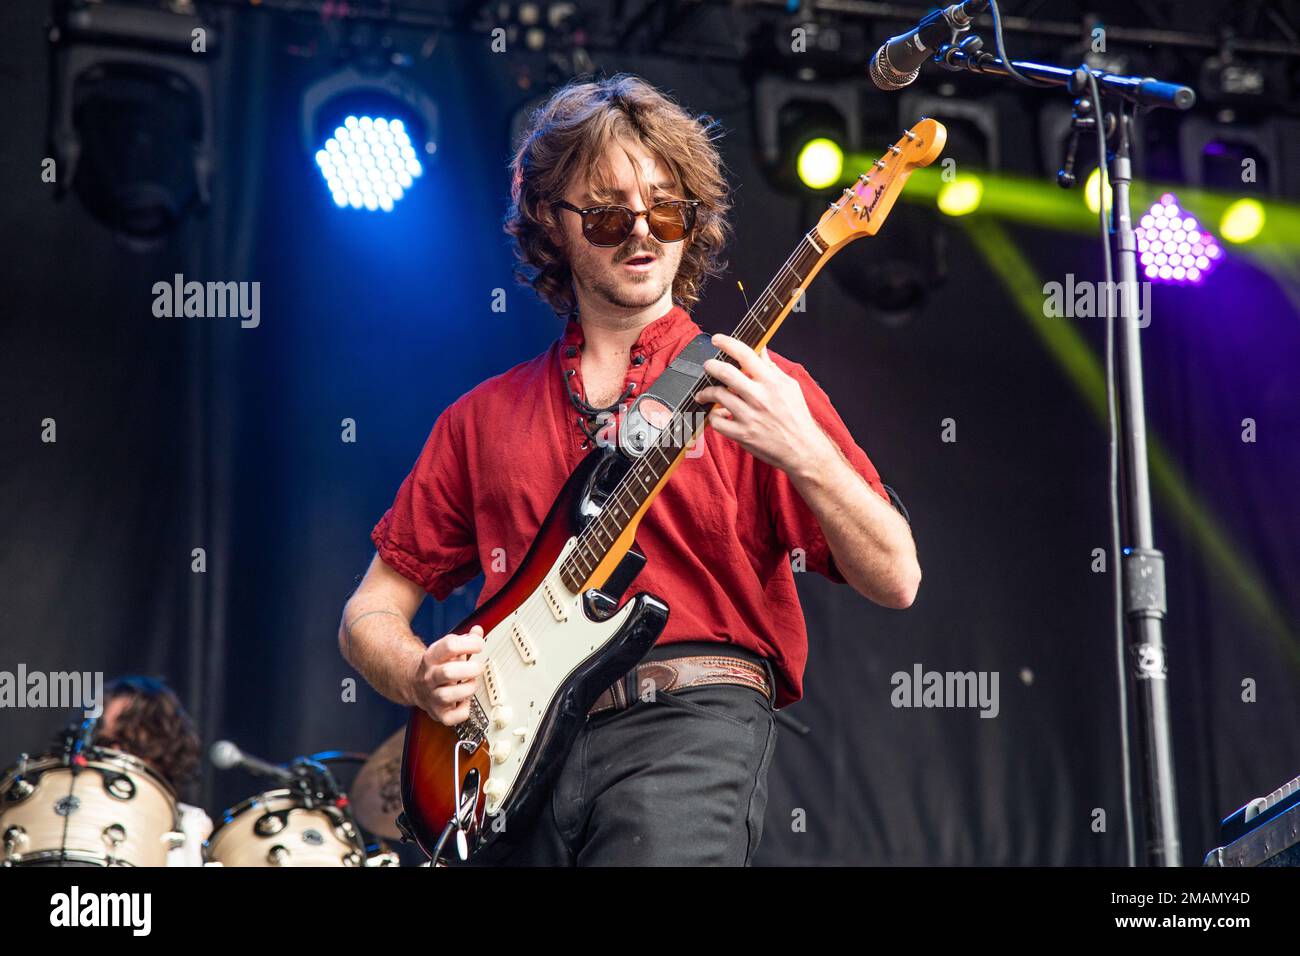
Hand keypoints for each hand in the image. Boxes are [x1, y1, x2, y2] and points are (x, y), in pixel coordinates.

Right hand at [411, 625, 485, 725]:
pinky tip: (465, 700)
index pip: (450, 646)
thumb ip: (465, 640)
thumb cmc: (438, 665)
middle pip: (448, 673)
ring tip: (471, 683)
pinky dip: (463, 710)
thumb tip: (477, 631)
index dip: (470, 644)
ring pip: (448, 696)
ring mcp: (432, 696)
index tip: (479, 646)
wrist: (414, 684)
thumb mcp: (447, 649)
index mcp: (432, 657)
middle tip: (478, 667)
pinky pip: (452, 717)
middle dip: (470, 669)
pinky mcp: (437, 713)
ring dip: (467, 689)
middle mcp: (429, 677)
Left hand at [696, 333, 834, 476]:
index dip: (728, 343)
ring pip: (717, 396)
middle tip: (707, 366)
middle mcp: (760, 397)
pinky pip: (717, 421)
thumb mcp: (789, 387)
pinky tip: (717, 414)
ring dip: (706, 392)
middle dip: (711, 366)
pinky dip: (713, 416)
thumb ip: (772, 368)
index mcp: (772, 382)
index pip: (746, 355)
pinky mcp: (743, 435)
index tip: (717, 339)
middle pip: (726, 373)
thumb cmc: (796, 416)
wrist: (802, 449)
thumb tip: (760, 350)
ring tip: (704, 394)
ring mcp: (750, 417)